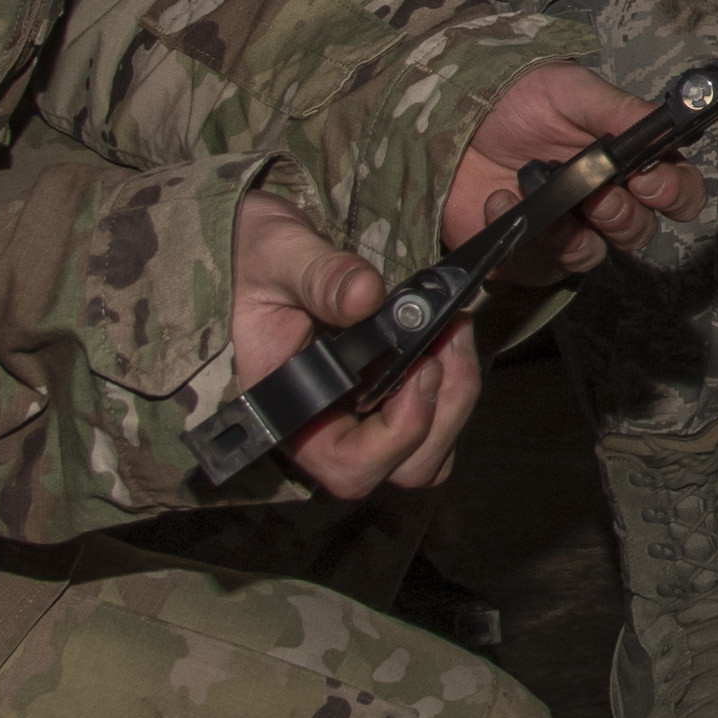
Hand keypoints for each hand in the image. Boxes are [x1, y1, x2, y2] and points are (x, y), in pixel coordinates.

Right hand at [231, 193, 489, 498]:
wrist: (271, 247)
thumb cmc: (259, 258)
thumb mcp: (275, 252)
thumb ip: (317, 274)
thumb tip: (366, 296)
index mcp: (291, 412)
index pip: (348, 466)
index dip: (396, 435)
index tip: (420, 367)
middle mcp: (330, 429)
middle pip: (406, 469)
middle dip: (443, 410)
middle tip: (448, 340)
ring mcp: (366, 420)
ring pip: (432, 454)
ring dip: (458, 396)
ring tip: (453, 331)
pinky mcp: (395, 400)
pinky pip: (440, 422)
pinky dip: (458, 385)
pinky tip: (451, 334)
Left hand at [441, 58, 705, 277]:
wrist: (453, 118)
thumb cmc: (519, 100)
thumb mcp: (571, 90)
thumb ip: (619, 111)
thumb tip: (662, 126)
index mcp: (629, 162)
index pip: (677, 191)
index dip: (673, 194)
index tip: (648, 180)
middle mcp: (604, 201)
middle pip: (639, 232)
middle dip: (623, 218)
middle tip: (598, 197)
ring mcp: (566, 231)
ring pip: (591, 256)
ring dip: (571, 235)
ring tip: (544, 202)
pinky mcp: (526, 253)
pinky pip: (537, 266)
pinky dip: (520, 238)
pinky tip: (500, 201)